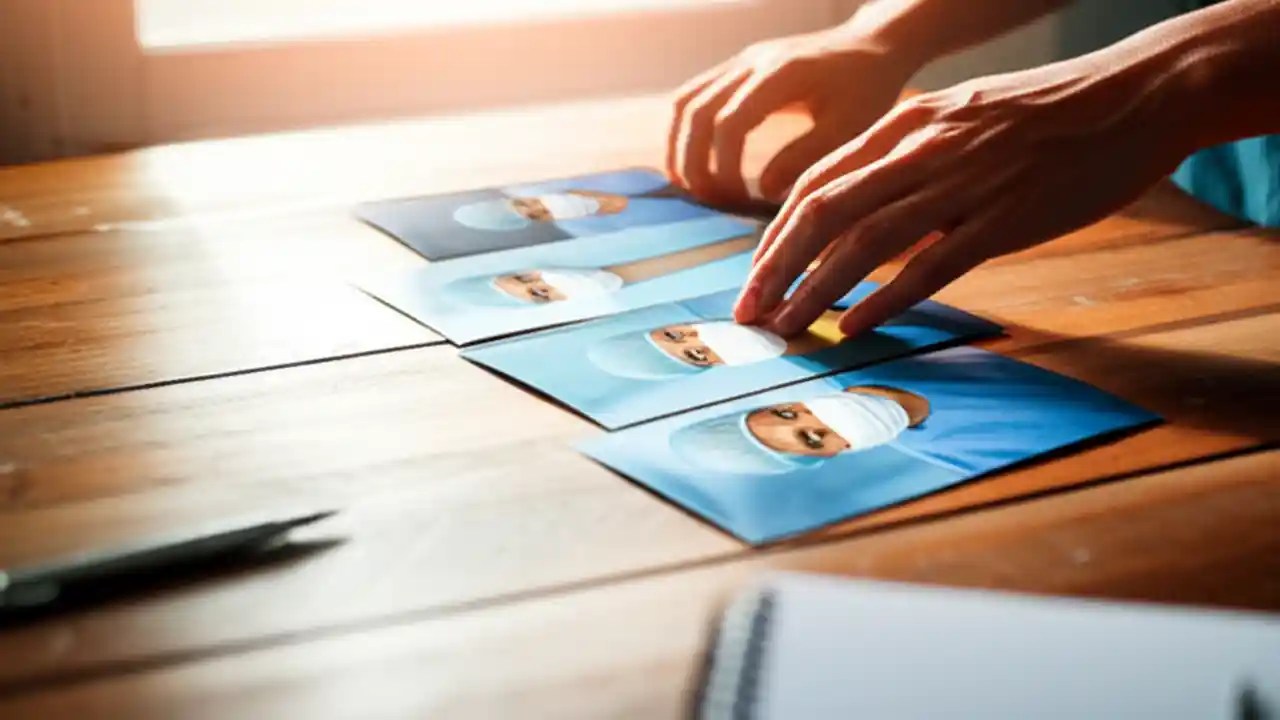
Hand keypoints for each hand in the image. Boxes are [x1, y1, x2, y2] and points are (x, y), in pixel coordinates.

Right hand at [666, 26, 922, 204]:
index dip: (723, 166)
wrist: (873, 45)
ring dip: (679, 147)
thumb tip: (762, 189)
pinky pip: (693, 98)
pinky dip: (685, 133)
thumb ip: (806, 156)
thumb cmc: (869, 88)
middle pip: (695, 111)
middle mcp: (751, 62)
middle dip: (692, 162)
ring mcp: (738, 63)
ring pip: (685, 102)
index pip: (730, 122)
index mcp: (780, 73)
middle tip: (708, 201)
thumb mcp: (850, 127)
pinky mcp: (736, 71)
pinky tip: (695, 163)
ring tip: (691, 187)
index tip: (737, 198)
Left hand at [734, 50, 1194, 337]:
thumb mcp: (964, 115)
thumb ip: (912, 154)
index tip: (755, 275)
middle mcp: (921, 151)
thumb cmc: (1050, 111)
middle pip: (822, 213)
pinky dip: (884, 299)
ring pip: (863, 242)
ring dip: (814, 291)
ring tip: (784, 329)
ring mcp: (960, 184)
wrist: (1136, 94)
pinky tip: (854, 327)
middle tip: (748, 314)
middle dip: (775, 268)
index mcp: (906, 124)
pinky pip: (928, 265)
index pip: (816, 182)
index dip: (776, 235)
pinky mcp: (1003, 219)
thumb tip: (868, 198)